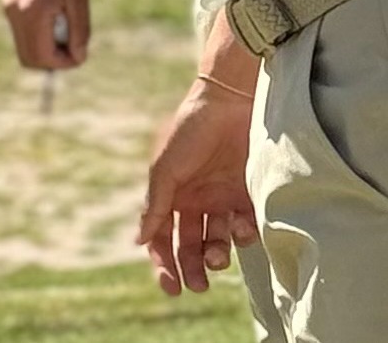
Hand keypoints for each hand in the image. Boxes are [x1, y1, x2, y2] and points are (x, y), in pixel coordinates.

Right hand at [0, 0, 90, 70]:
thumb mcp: (78, 0)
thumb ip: (79, 32)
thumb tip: (78, 57)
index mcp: (33, 14)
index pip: (42, 57)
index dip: (62, 62)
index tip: (78, 54)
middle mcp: (16, 14)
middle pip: (28, 57)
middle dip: (51, 59)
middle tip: (70, 46)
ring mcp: (8, 8)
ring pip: (23, 45)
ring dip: (43, 46)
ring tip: (61, 26)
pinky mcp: (7, 2)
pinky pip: (20, 29)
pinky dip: (36, 32)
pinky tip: (51, 14)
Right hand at [136, 79, 257, 295]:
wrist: (230, 101)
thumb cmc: (191, 129)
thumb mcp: (166, 166)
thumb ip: (155, 204)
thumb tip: (139, 240)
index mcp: (172, 195)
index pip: (163, 238)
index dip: (164, 264)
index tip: (171, 286)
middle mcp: (197, 201)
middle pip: (192, 247)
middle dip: (194, 269)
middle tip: (199, 285)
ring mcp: (223, 199)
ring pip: (220, 242)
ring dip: (218, 256)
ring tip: (219, 255)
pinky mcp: (249, 195)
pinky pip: (246, 228)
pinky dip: (244, 235)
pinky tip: (241, 227)